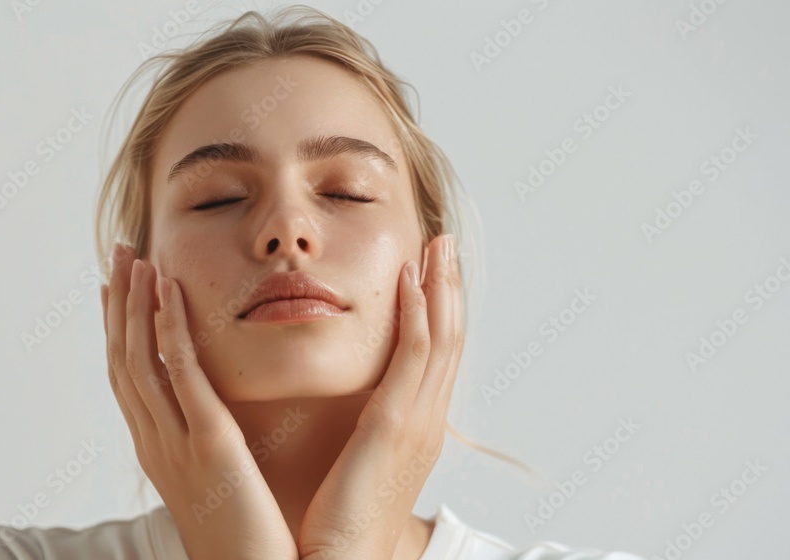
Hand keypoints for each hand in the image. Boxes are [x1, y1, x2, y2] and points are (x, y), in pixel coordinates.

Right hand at [101, 244, 298, 559]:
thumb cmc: (247, 542)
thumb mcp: (217, 486)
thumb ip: (209, 449)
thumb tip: (214, 422)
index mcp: (159, 450)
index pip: (129, 377)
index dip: (120, 327)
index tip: (119, 286)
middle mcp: (156, 443)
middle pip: (124, 359)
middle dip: (120, 303)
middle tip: (120, 254)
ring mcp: (177, 443)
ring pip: (142, 360)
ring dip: (137, 304)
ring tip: (137, 257)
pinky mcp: (211, 446)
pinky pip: (182, 377)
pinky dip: (169, 330)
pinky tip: (168, 293)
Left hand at [297, 234, 464, 559]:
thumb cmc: (340, 520)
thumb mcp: (360, 463)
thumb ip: (365, 430)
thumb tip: (357, 408)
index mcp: (416, 426)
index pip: (435, 354)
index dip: (438, 307)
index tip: (432, 268)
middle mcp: (427, 419)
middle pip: (448, 337)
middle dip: (448, 286)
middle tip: (445, 242)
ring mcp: (417, 421)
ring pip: (440, 338)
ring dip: (439, 286)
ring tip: (436, 246)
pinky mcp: (395, 426)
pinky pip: (414, 358)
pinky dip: (418, 315)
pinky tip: (411, 281)